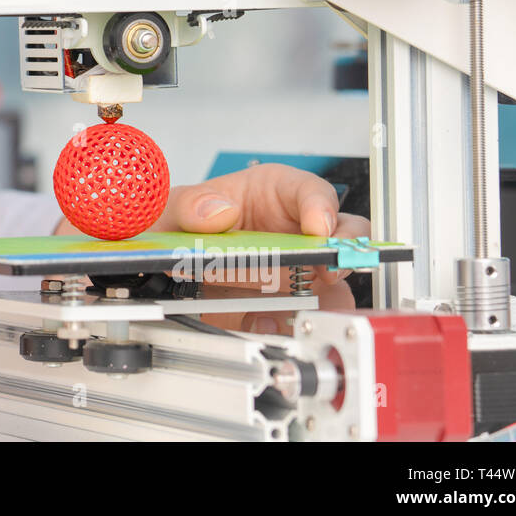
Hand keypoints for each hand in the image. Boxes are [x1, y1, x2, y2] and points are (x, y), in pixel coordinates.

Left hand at [152, 162, 369, 332]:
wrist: (172, 261)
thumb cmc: (188, 223)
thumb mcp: (177, 207)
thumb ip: (190, 205)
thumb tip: (218, 212)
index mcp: (276, 192)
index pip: (313, 192)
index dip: (321, 208)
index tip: (318, 227)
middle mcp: (295, 229)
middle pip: (343, 235)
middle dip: (342, 252)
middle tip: (327, 270)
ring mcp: (297, 266)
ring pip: (334, 280)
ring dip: (324, 296)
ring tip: (294, 306)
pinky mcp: (288, 301)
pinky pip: (302, 315)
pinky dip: (287, 323)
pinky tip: (262, 324)